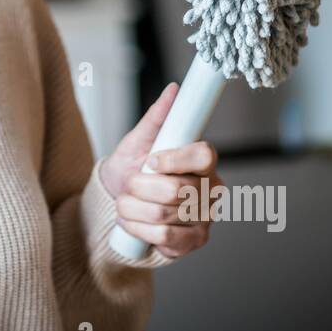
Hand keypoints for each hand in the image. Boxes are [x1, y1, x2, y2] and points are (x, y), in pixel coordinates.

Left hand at [100, 82, 223, 260]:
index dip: (175, 159)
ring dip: (132, 209)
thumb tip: (173, 90)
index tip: (150, 161)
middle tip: (129, 185)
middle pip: (178, 189)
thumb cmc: (134, 168)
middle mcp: (211, 188)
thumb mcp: (139, 141)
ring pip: (164, 214)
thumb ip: (157, 117)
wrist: (121, 201)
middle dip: (140, 187)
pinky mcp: (195, 240)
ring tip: (125, 203)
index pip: (204, 155)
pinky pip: (165, 237)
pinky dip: (138, 229)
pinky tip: (132, 222)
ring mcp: (206, 216)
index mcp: (203, 160)